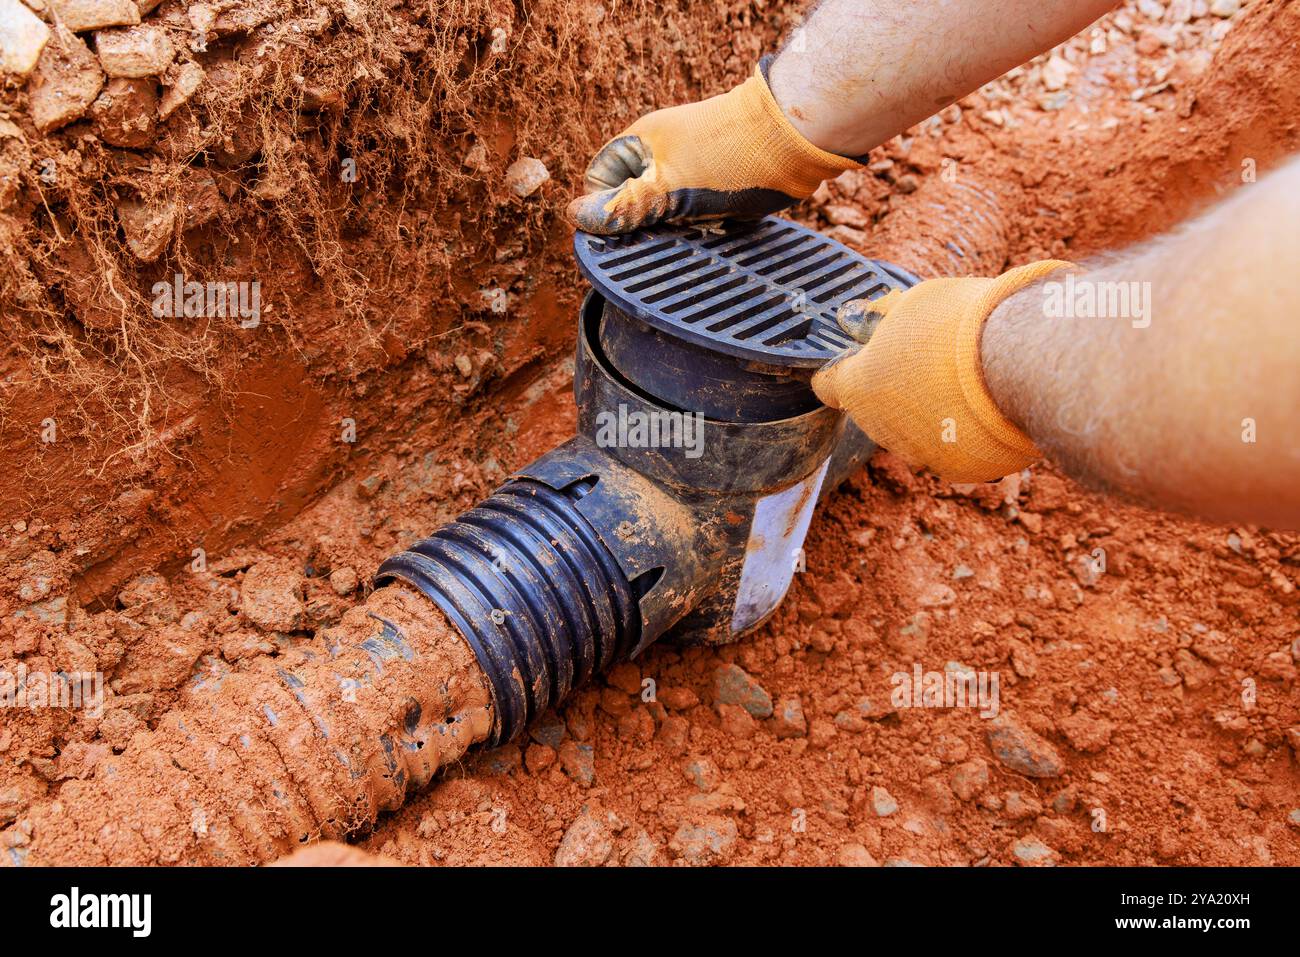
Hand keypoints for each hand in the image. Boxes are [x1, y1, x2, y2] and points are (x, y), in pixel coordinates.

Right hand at [566, 64, 857, 234]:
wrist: (797, 139)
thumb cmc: (729, 156)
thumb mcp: (667, 188)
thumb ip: (624, 207)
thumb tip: (577, 218)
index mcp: (640, 144)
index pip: (599, 183)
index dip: (607, 210)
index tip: (627, 229)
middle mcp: (662, 154)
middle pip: (635, 203)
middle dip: (651, 224)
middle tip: (674, 228)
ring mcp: (692, 167)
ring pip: (669, 213)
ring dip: (683, 228)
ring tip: (706, 222)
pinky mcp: (719, 182)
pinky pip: (699, 214)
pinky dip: (708, 224)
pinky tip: (724, 223)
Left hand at [812, 261, 1071, 482]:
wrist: (1021, 364)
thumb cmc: (961, 325)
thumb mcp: (916, 301)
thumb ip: (886, 315)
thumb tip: (865, 316)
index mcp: (859, 387)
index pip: (829, 385)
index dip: (841, 371)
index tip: (856, 361)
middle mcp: (880, 428)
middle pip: (877, 408)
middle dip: (897, 388)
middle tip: (933, 361)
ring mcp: (918, 453)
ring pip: (916, 431)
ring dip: (932, 412)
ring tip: (967, 382)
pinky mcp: (957, 470)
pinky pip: (954, 449)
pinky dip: (964, 432)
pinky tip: (987, 407)